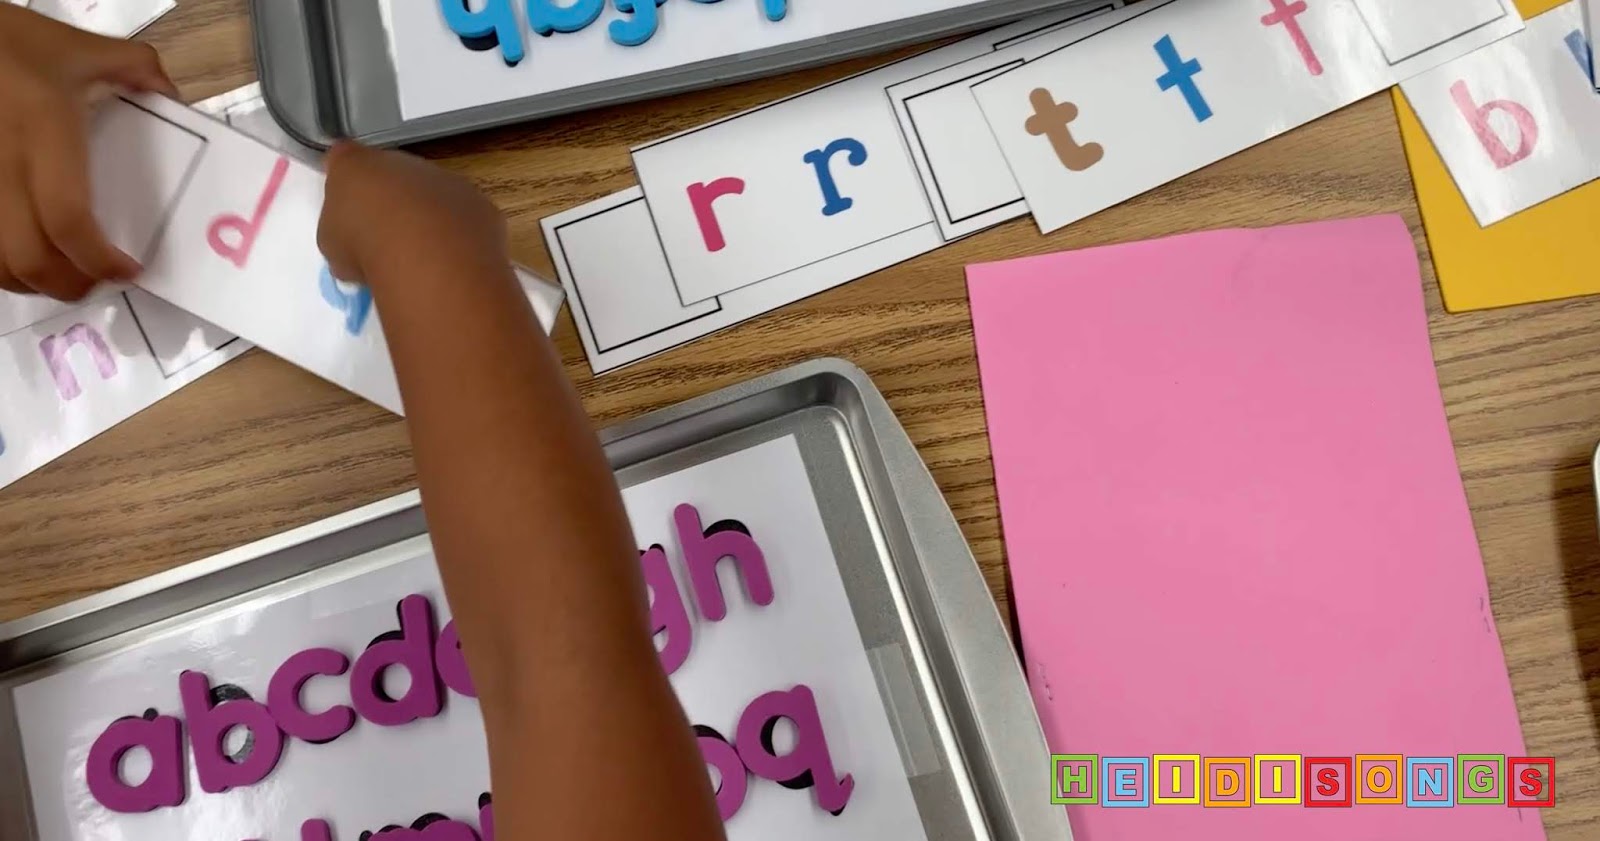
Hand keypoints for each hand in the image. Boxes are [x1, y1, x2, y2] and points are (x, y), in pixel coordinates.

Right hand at [0, 5, 176, 299]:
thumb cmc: (14, 45)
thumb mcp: (82, 48)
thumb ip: (138, 70)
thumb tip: (173, 101)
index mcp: (44, 135)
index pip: (69, 220)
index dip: (99, 261)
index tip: (129, 270)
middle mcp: (3, 165)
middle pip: (28, 257)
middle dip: (69, 285)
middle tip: (99, 282)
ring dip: (33, 281)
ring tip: (66, 273)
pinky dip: (4, 262)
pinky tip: (28, 253)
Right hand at [318, 142, 510, 288]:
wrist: (424, 254)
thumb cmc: (364, 246)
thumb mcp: (333, 244)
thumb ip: (343, 232)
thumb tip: (356, 244)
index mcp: (357, 165)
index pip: (346, 159)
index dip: (349, 180)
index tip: (350, 205)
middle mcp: (403, 163)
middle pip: (396, 179)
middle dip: (394, 206)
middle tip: (387, 243)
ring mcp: (446, 180)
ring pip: (435, 199)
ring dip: (430, 222)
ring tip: (423, 260)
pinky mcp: (480, 204)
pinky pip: (466, 220)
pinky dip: (460, 238)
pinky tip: (453, 262)